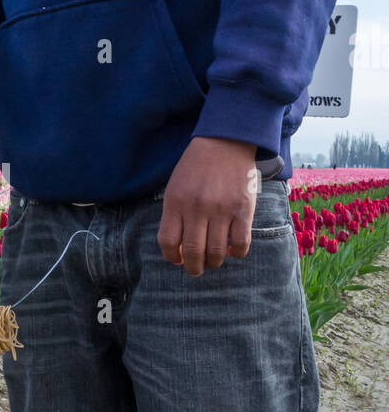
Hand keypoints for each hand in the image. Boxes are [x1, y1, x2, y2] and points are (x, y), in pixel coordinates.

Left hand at [157, 137, 257, 275]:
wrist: (225, 141)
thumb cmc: (196, 167)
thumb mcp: (176, 186)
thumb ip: (174, 215)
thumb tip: (178, 248)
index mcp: (176, 202)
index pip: (168, 242)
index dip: (172, 257)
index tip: (178, 259)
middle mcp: (197, 208)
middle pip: (193, 252)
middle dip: (193, 268)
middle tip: (196, 269)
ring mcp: (221, 209)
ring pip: (216, 253)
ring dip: (214, 262)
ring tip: (213, 259)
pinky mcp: (243, 210)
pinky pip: (240, 244)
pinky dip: (236, 253)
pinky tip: (232, 249)